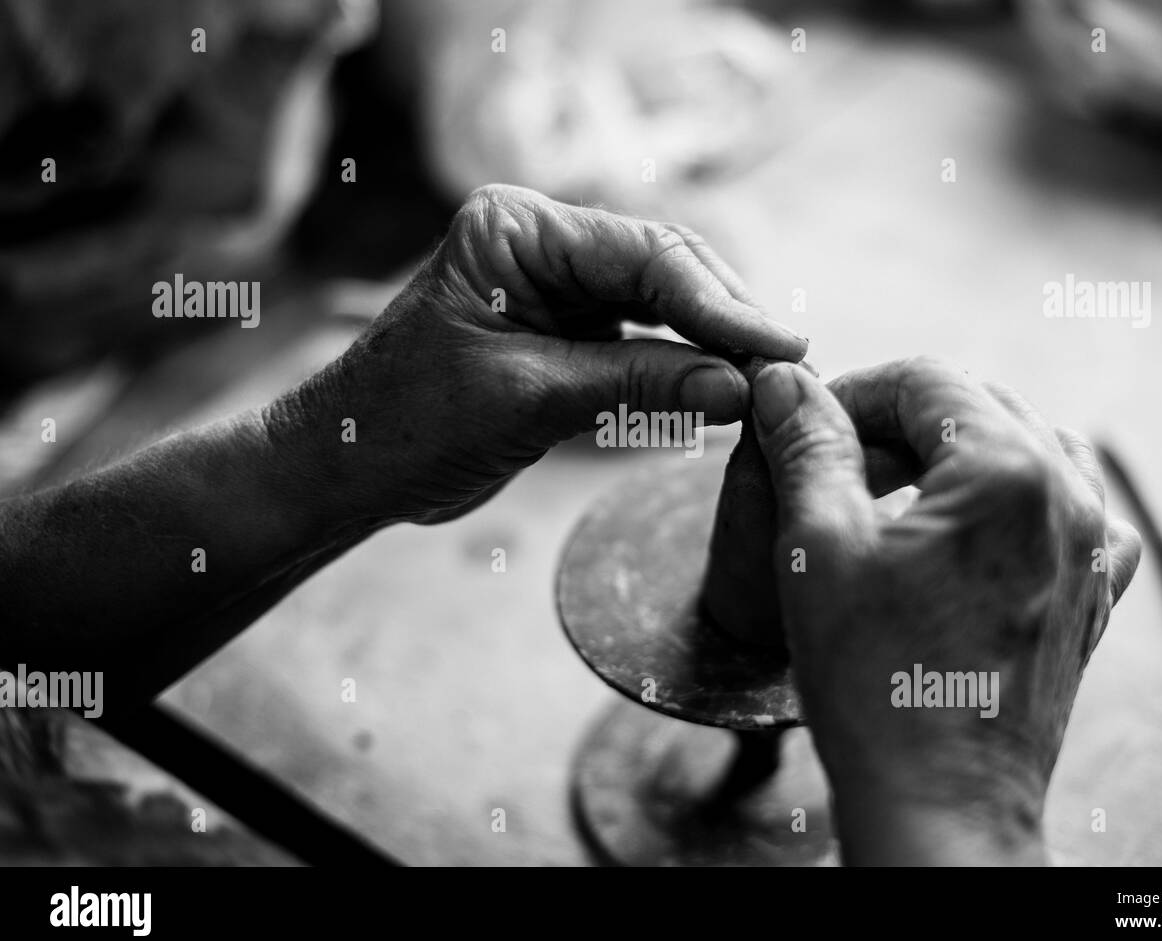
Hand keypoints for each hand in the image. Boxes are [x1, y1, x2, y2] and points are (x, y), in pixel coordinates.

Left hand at [270, 184, 805, 525]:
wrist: (349, 469)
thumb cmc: (407, 423)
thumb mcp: (528, 399)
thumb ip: (638, 383)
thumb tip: (739, 387)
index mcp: (516, 228)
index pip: (643, 252)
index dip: (719, 303)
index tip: (780, 346)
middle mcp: (541, 243)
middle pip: (663, 266)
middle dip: (726, 316)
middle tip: (790, 364)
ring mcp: (556, 286)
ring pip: (661, 302)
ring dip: (713, 341)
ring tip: (772, 379)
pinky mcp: (566, 331)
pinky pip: (643, 338)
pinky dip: (683, 366)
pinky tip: (725, 388)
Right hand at [750, 357, 1140, 864]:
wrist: (940, 801)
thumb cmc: (875, 684)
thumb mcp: (817, 548)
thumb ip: (806, 447)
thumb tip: (786, 384)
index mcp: (1005, 469)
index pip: (925, 379)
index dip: (852, 391)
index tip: (805, 426)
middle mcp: (1068, 496)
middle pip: (978, 404)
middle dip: (899, 420)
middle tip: (834, 462)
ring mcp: (1092, 548)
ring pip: (1029, 447)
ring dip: (958, 452)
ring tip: (896, 493)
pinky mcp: (1094, 595)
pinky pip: (1075, 510)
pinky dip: (1022, 497)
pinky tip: (974, 530)